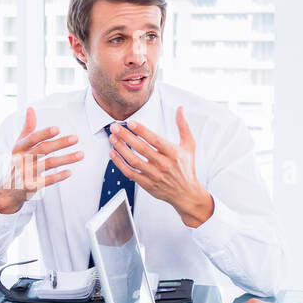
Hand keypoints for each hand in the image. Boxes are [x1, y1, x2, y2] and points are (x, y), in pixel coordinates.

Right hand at [0, 107, 83, 214]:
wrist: (7, 190)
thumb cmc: (17, 163)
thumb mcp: (19, 145)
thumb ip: (27, 128)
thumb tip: (30, 108)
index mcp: (19, 148)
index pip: (32, 139)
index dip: (44, 133)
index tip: (57, 128)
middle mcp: (21, 160)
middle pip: (43, 150)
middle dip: (60, 143)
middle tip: (76, 138)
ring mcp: (26, 173)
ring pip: (49, 164)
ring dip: (66, 159)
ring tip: (81, 154)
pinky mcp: (31, 186)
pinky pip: (47, 180)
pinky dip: (59, 176)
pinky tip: (70, 171)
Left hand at [108, 107, 212, 225]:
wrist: (186, 194)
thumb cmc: (186, 168)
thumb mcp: (189, 146)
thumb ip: (183, 126)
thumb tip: (180, 109)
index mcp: (173, 153)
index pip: (155, 140)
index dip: (141, 130)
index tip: (130, 122)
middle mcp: (163, 164)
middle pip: (141, 148)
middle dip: (126, 136)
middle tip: (115, 127)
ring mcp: (154, 175)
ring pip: (133, 160)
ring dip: (121, 148)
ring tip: (112, 138)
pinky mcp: (147, 184)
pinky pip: (130, 173)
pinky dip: (119, 164)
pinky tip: (113, 154)